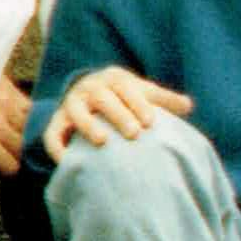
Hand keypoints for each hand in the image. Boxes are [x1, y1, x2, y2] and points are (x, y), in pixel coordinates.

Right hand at [41, 63, 195, 160]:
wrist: (88, 90)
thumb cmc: (124, 96)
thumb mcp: (142, 92)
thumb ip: (164, 99)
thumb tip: (189, 105)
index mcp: (112, 80)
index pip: (125, 88)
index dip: (137, 104)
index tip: (151, 122)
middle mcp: (89, 89)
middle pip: (102, 98)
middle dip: (118, 115)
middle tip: (134, 134)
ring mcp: (71, 104)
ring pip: (76, 112)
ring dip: (88, 125)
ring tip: (103, 141)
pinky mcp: (57, 122)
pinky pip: (52, 134)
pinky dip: (57, 147)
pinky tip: (69, 161)